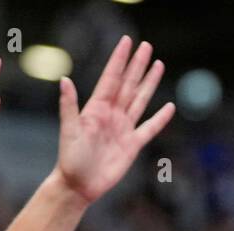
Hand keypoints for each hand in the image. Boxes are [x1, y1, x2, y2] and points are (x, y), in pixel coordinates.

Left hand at [54, 36, 174, 203]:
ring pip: (139, 100)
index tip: (127, 41)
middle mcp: (111, 115)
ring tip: (158, 65)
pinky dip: (160, 119)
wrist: (77, 186)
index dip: (119, 60)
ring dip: (149, 83)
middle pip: (128, 84)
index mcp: (96, 109)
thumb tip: (64, 79)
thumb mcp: (69, 130)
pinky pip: (149, 128)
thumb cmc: (69, 159)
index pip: (111, 78)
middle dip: (137, 65)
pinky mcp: (132, 145)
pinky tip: (169, 107)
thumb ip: (69, 105)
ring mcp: (123, 129)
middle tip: (146, 46)